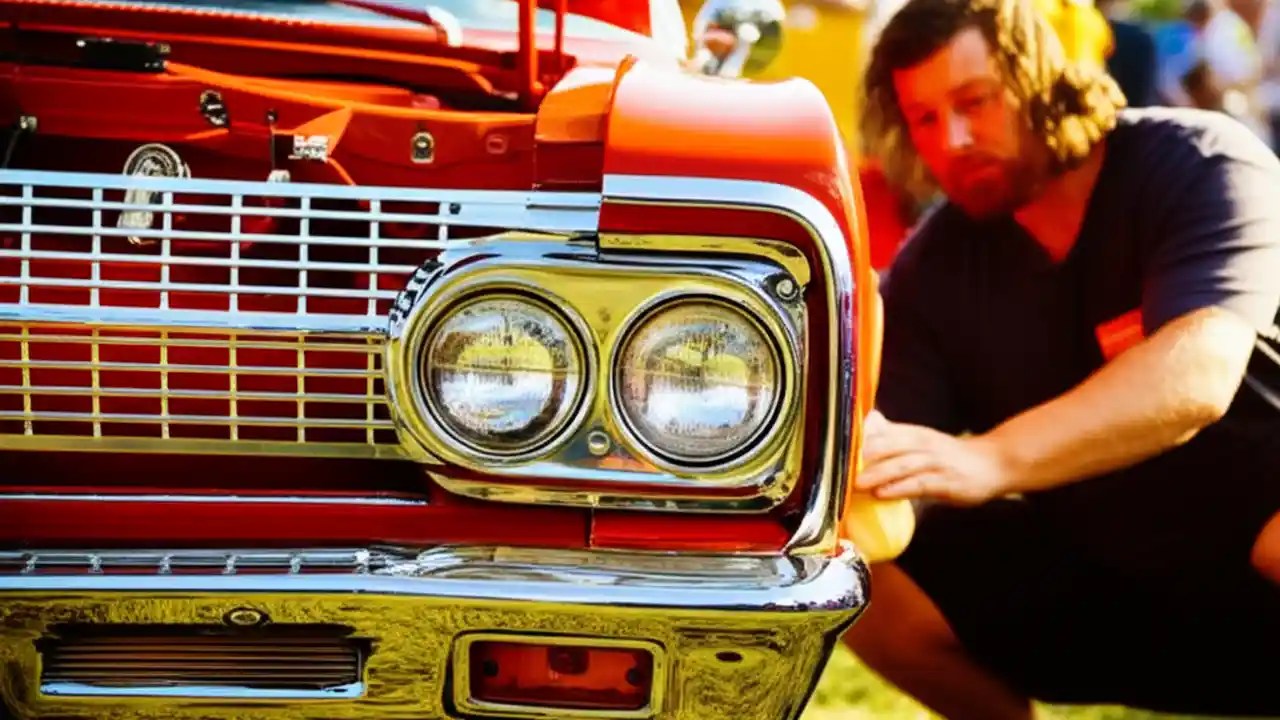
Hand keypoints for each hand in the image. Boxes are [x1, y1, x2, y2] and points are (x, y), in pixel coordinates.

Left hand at [855, 411, 1015, 505]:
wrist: (993, 462)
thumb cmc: (950, 455)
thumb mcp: (922, 440)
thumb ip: (894, 435)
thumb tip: (866, 422)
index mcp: (914, 433)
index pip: (882, 432)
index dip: (858, 440)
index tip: (835, 448)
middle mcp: (923, 444)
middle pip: (888, 446)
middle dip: (863, 457)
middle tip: (839, 468)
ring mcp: (935, 463)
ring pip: (902, 465)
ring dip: (878, 474)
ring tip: (856, 483)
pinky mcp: (946, 482)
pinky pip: (919, 484)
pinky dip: (899, 488)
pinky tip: (883, 494)